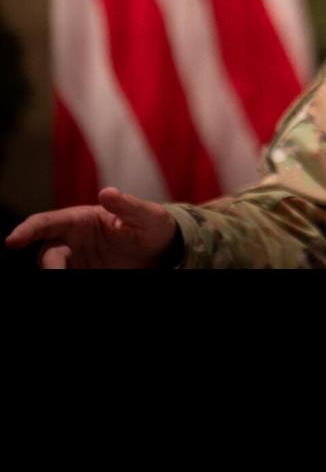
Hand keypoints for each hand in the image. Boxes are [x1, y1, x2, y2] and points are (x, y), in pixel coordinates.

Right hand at [4, 187, 178, 268]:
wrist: (164, 249)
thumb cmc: (153, 226)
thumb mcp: (147, 215)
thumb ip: (127, 206)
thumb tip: (107, 192)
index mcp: (78, 219)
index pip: (45, 222)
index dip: (26, 230)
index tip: (12, 241)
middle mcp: (71, 240)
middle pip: (48, 253)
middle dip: (49, 266)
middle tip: (57, 275)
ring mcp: (76, 260)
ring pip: (54, 268)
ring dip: (56, 273)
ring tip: (63, 277)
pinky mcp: (84, 272)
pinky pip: (70, 276)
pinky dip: (67, 278)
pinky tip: (75, 279)